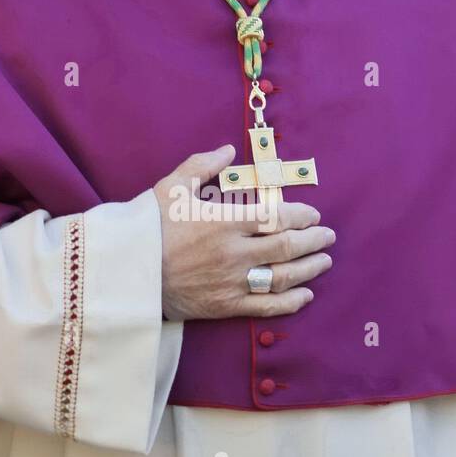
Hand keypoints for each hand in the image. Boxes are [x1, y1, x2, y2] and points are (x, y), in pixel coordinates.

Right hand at [153, 144, 335, 321]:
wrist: (127, 273)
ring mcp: (232, 281)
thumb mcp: (172, 187)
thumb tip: (229, 149)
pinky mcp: (226, 305)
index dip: (301, 216)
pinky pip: (267, 306)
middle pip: (287, 246)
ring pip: (283, 276)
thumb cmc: (148, 227)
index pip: (277, 217)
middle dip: (314, 240)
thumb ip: (202, 166)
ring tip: (324, 261)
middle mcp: (235, 252)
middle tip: (328, 235)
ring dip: (310, 268)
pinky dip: (291, 301)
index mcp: (224, 221)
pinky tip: (306, 295)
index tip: (313, 214)